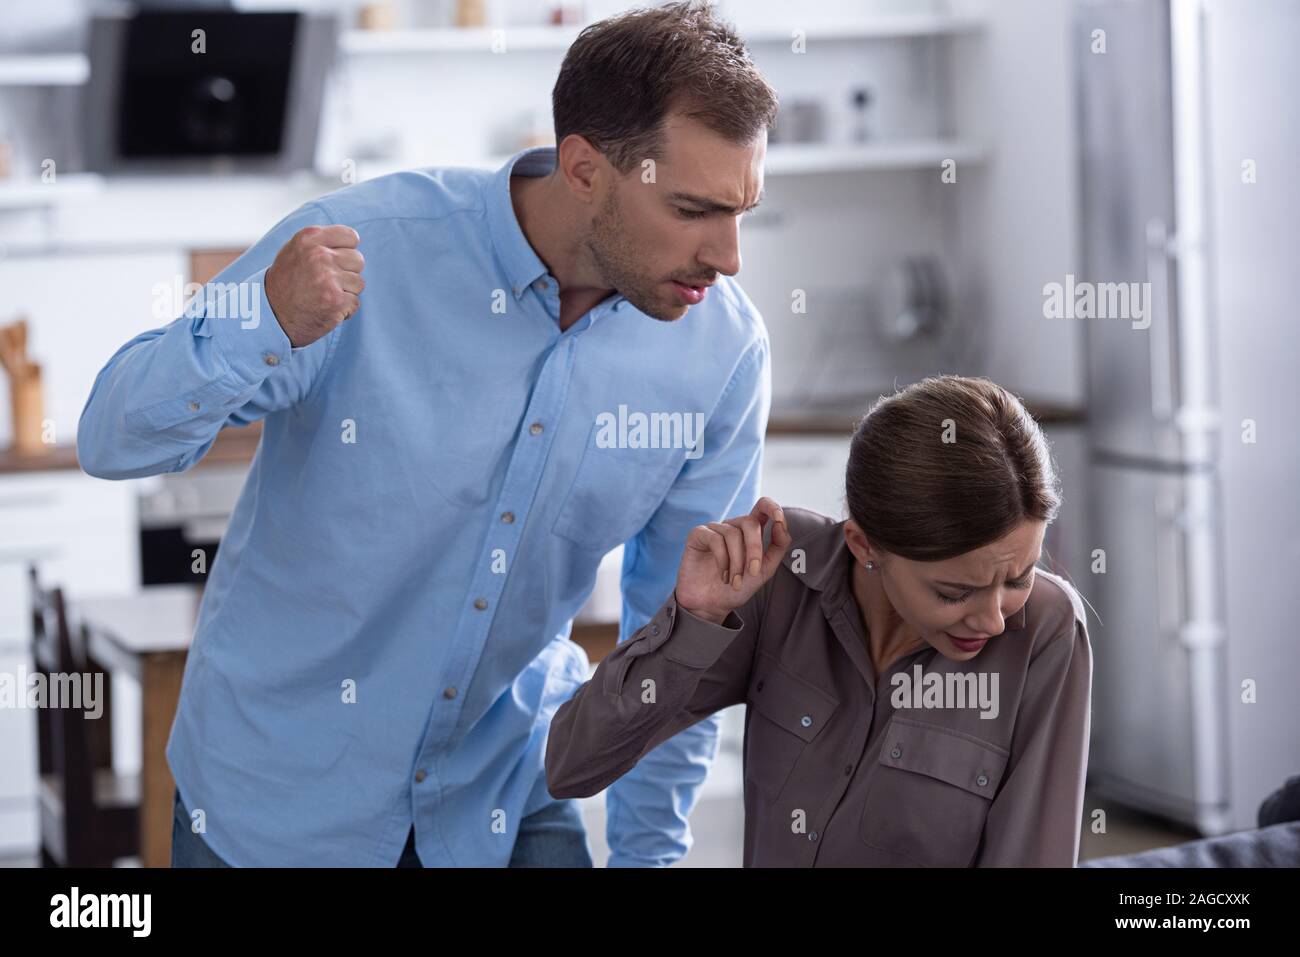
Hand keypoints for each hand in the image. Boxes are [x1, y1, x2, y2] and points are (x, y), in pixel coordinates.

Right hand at [264, 225, 365, 347]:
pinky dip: (344, 310)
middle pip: (358, 260)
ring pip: (358, 283)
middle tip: (326, 282)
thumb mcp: (295, 251)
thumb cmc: (286, 283)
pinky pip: (355, 302)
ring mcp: (328, 278)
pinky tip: (325, 308)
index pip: (351, 236)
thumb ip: (321, 242)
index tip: (334, 261)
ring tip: (323, 295)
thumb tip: (353, 240)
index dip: (347, 250)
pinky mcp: (336, 301)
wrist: (271, 316)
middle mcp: (319, 255)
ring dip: (346, 292)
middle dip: (347, 273)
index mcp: (309, 238)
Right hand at [673, 497, 790, 624]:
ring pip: (732, 534)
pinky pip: (715, 539)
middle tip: (753, 572)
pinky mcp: (698, 535)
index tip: (780, 519)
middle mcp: (732, 527)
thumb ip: (777, 547)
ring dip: (737, 562)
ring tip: (734, 581)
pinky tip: (723, 575)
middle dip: (754, 549)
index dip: (772, 507)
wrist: (712, 606)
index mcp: (750, 532)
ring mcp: (714, 529)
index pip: (762, 507)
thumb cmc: (738, 587)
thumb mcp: (765, 570)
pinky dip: (722, 560)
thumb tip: (780, 523)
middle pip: (749, 522)